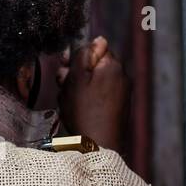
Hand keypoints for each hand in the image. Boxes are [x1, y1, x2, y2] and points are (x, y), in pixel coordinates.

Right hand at [56, 36, 128, 152]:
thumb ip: (84, 55)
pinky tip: (77, 110)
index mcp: (113, 66)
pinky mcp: (118, 107)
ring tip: (69, 101)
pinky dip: (87, 99)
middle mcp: (121, 76)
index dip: (77, 56)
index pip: (94, 48)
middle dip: (76, 73)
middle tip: (63, 86)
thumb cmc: (84, 111)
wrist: (98, 145)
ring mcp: (122, 92)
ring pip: (94, 81)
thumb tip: (98, 39)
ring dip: (78, 87)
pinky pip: (99, 95)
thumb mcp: (75, 78)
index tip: (64, 67)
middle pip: (94, 65)